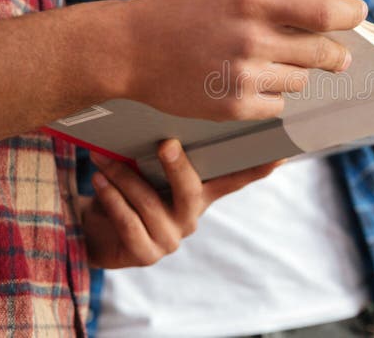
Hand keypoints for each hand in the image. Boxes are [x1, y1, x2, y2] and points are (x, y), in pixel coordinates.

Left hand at [80, 139, 280, 267]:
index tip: (281, 155)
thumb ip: (158, 154)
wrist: (93, 231)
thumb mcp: (143, 171)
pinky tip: (99, 182)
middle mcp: (190, 218)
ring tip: (102, 160)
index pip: (233, 181)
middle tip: (166, 144)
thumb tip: (159, 118)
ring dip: (124, 179)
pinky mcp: (146, 254)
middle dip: (178, 167)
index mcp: (199, 196)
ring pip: (150, 205)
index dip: (257, 170)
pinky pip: (129, 223)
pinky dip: (112, 200)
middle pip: (192, 192)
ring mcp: (170, 238)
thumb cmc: (123, 191)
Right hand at [119, 0, 367, 120]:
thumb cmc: (181, 4)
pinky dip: (273, 92)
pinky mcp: (233, 107)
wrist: (131, 48)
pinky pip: (278, 104)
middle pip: (322, 53)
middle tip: (336, 54)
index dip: (350, 14)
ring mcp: (243, 77)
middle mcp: (251, 39)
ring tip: (270, 60)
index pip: (324, 11)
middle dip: (335, 53)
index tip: (359, 14)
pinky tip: (251, 79)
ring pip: (301, 80)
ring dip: (297, 71)